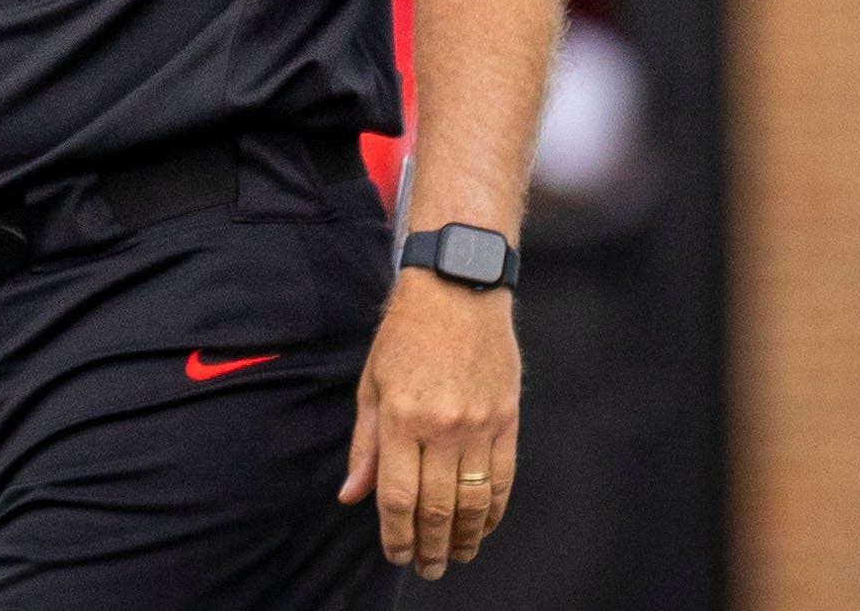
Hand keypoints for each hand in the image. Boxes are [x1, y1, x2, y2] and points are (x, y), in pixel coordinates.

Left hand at [339, 267, 519, 579]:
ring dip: (465, 538)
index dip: (396, 533)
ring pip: (474, 501)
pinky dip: (493, 510)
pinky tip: (484, 527)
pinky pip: (503, 479)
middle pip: (437, 506)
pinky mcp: (508, 421)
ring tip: (455, 556)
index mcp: (400, 418)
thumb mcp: (371, 383)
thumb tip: (352, 495)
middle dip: (430, 546)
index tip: (397, 555)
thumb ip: (364, 444)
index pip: (396, 494)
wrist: (457, 292)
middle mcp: (440, 427)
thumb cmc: (405, 335)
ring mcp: (479, 426)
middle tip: (428, 569)